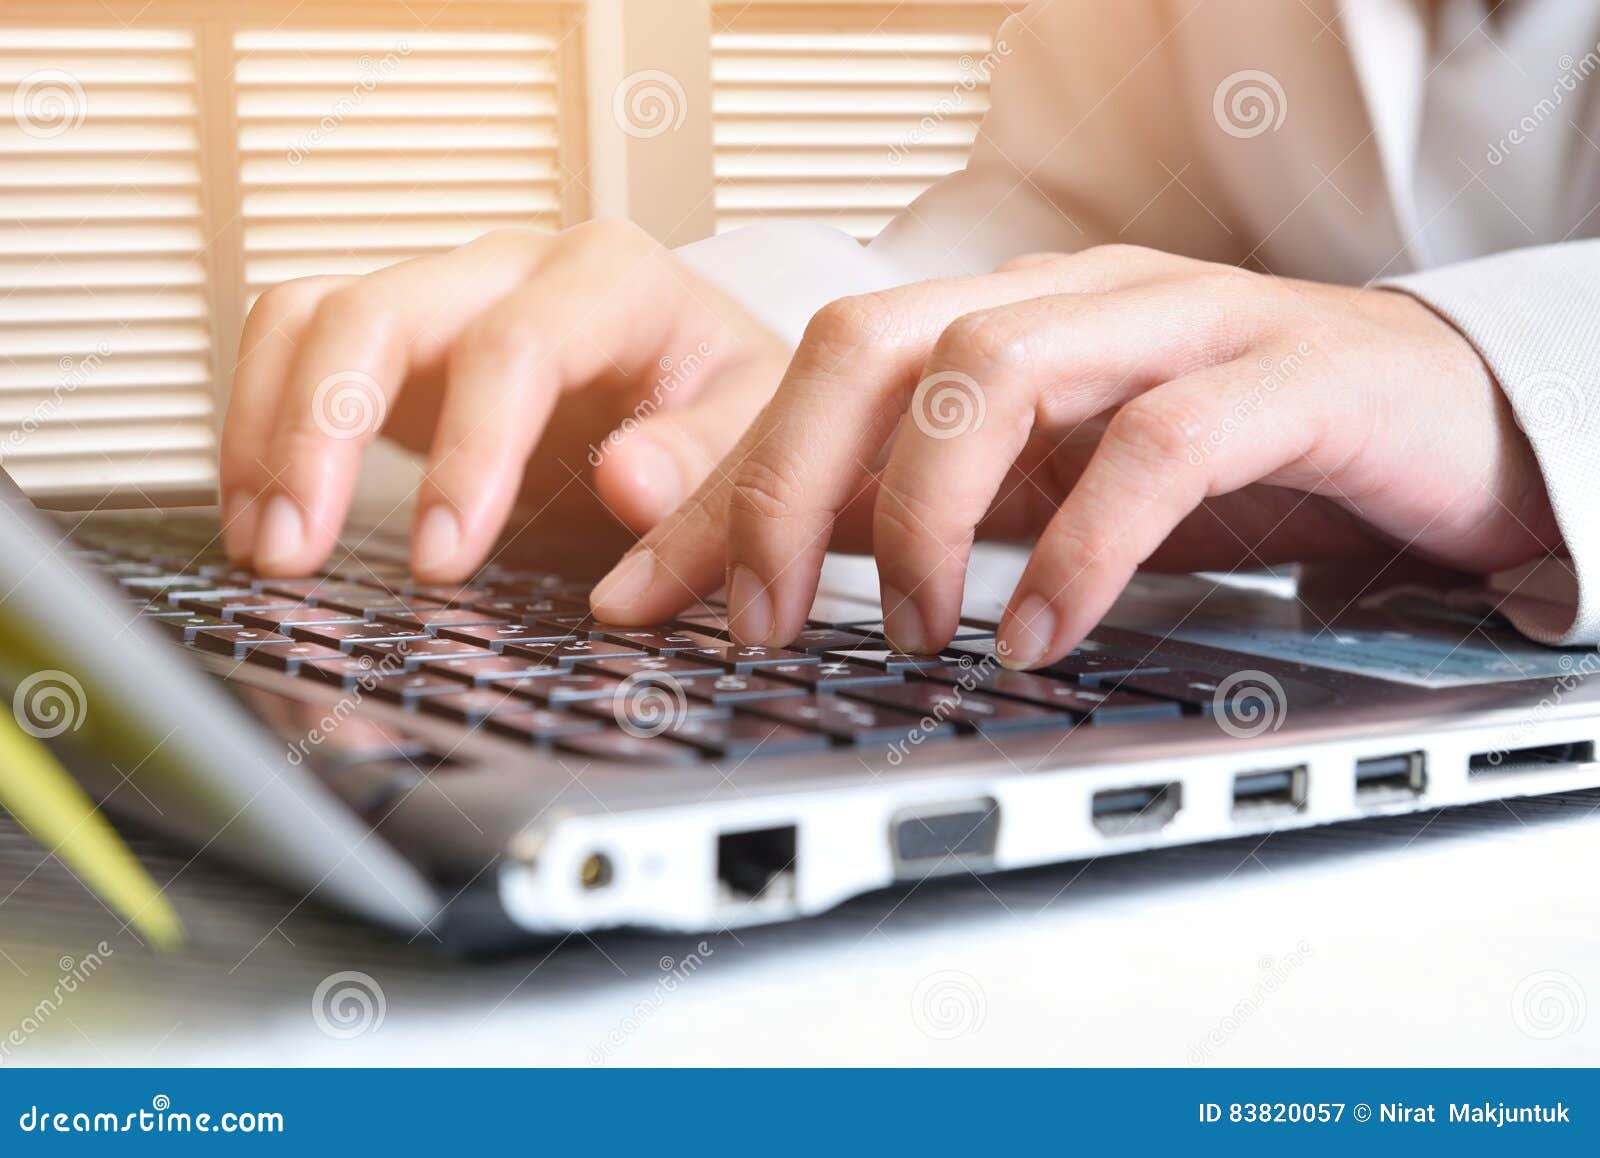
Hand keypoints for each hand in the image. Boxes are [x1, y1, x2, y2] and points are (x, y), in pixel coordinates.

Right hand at [220, 220, 788, 579]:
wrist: (705, 376)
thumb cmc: (729, 403)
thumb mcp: (756, 432)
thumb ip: (705, 461)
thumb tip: (625, 480)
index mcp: (615, 282)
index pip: (518, 345)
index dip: (467, 451)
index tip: (442, 559)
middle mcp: (512, 269)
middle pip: (382, 311)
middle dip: (325, 433)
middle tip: (301, 556)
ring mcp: (443, 294)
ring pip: (313, 317)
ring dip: (271, 430)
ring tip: (267, 549)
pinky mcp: (395, 337)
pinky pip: (294, 345)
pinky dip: (260, 424)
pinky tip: (262, 517)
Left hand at [590, 245, 1559, 667]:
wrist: (1433, 424)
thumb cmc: (1223, 456)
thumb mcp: (1033, 487)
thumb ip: (902, 509)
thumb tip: (748, 563)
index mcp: (999, 321)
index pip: (815, 374)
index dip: (714, 480)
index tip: (637, 592)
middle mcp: (1071, 304)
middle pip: (873, 345)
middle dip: (783, 487)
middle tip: (755, 621)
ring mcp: (1179, 329)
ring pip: (996, 368)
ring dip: (919, 516)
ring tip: (905, 630)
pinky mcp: (1289, 383)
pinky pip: (1162, 447)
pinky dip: (1081, 547)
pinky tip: (1040, 634)